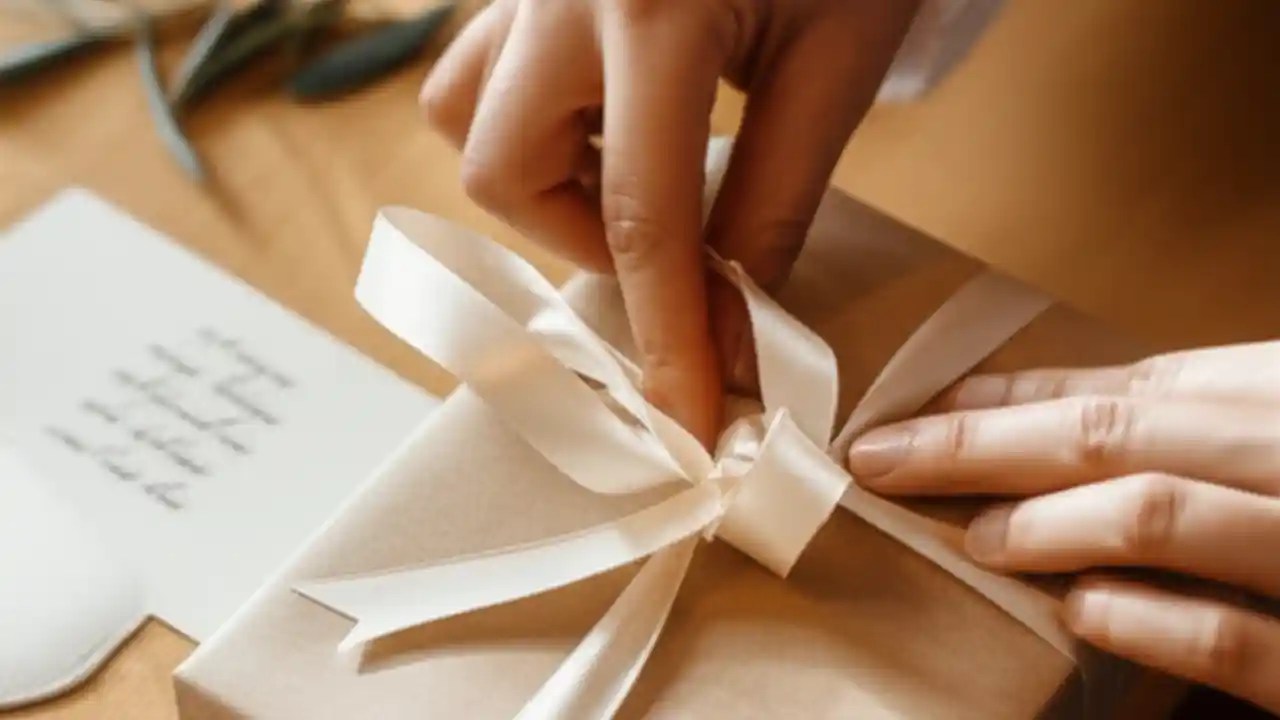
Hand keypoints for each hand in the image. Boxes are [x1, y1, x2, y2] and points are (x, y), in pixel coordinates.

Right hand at [420, 0, 920, 444]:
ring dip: (543, 179)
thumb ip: (778, 192)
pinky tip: (617, 116)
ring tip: (636, 174)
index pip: (644, 215)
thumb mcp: (836, 57)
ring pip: (465, 114)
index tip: (685, 413)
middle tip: (670, 244)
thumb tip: (734, 318)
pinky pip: (483, 65)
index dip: (667, 331)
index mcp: (651, 6)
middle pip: (498, 168)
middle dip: (580, 237)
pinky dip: (538, 121)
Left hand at [847, 341, 1279, 712]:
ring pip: (1161, 513)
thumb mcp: (1267, 441)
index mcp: (1269, 400)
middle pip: (1113, 434)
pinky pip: (1230, 637)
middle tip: (880, 462)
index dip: (1004, 402)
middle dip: (979, 446)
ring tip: (973, 541)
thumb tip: (1014, 422)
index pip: (1120, 391)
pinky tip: (1079, 613)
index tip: (908, 414)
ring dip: (1047, 522)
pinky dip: (1150, 622)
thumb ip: (1176, 434)